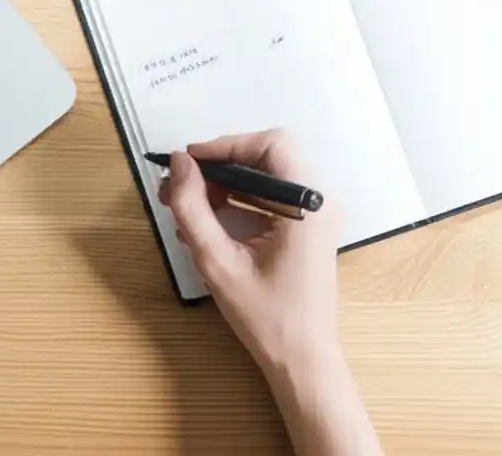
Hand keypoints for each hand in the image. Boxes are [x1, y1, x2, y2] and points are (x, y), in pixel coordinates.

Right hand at [160, 130, 338, 366]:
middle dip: (219, 166)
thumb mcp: (217, 261)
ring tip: (187, 207)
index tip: (189, 162)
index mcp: (310, 205)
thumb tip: (179, 165)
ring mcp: (319, 214)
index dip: (226, 145)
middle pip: (267, 156)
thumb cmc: (265, 316)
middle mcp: (321, 201)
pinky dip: (238, 200)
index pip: (272, 144)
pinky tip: (208, 222)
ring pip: (266, 175)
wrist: (301, 358)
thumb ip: (193, 208)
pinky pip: (271, 196)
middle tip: (180, 186)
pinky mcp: (309, 227)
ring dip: (225, 184)